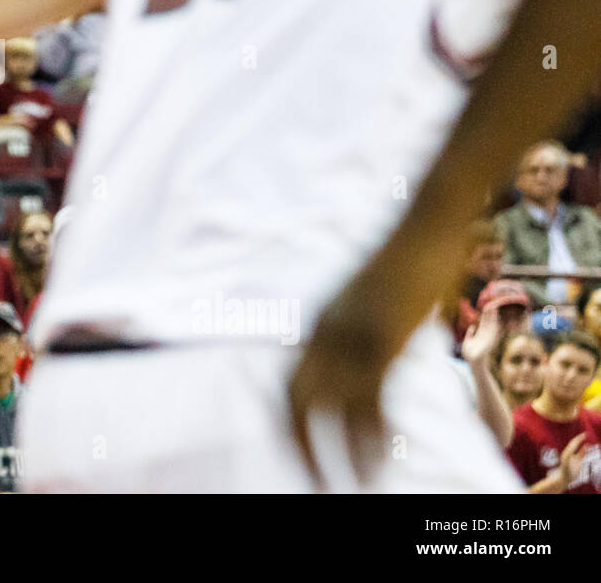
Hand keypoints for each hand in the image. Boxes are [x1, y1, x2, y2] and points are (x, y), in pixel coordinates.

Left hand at [288, 275, 394, 487]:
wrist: (425, 225)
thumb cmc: (404, 262)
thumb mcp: (365, 299)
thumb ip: (353, 328)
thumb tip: (353, 351)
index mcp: (319, 325)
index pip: (288, 386)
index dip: (289, 425)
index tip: (295, 456)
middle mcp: (327, 333)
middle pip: (299, 402)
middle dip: (303, 447)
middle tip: (317, 483)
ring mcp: (354, 337)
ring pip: (337, 412)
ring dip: (344, 456)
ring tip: (355, 488)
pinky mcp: (385, 342)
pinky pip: (372, 403)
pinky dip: (372, 441)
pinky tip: (378, 466)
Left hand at [461, 303, 501, 366]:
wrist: (473, 362)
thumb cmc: (470, 354)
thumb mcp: (468, 341)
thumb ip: (470, 334)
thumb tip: (472, 327)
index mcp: (481, 334)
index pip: (485, 321)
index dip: (486, 314)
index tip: (488, 305)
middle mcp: (486, 334)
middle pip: (489, 320)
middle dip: (490, 311)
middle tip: (493, 301)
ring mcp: (489, 336)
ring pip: (492, 322)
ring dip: (493, 314)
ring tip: (494, 305)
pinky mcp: (491, 338)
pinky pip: (493, 327)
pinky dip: (494, 321)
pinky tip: (495, 314)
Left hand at [558, 432, 588, 489]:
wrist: (564, 478)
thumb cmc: (566, 470)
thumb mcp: (571, 461)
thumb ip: (578, 454)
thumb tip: (585, 446)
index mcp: (567, 452)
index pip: (573, 443)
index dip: (579, 438)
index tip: (584, 434)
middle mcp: (570, 452)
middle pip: (575, 443)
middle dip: (580, 438)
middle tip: (586, 433)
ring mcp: (574, 456)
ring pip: (579, 448)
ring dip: (583, 443)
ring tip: (588, 438)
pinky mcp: (577, 461)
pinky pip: (582, 453)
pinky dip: (585, 449)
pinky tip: (588, 446)